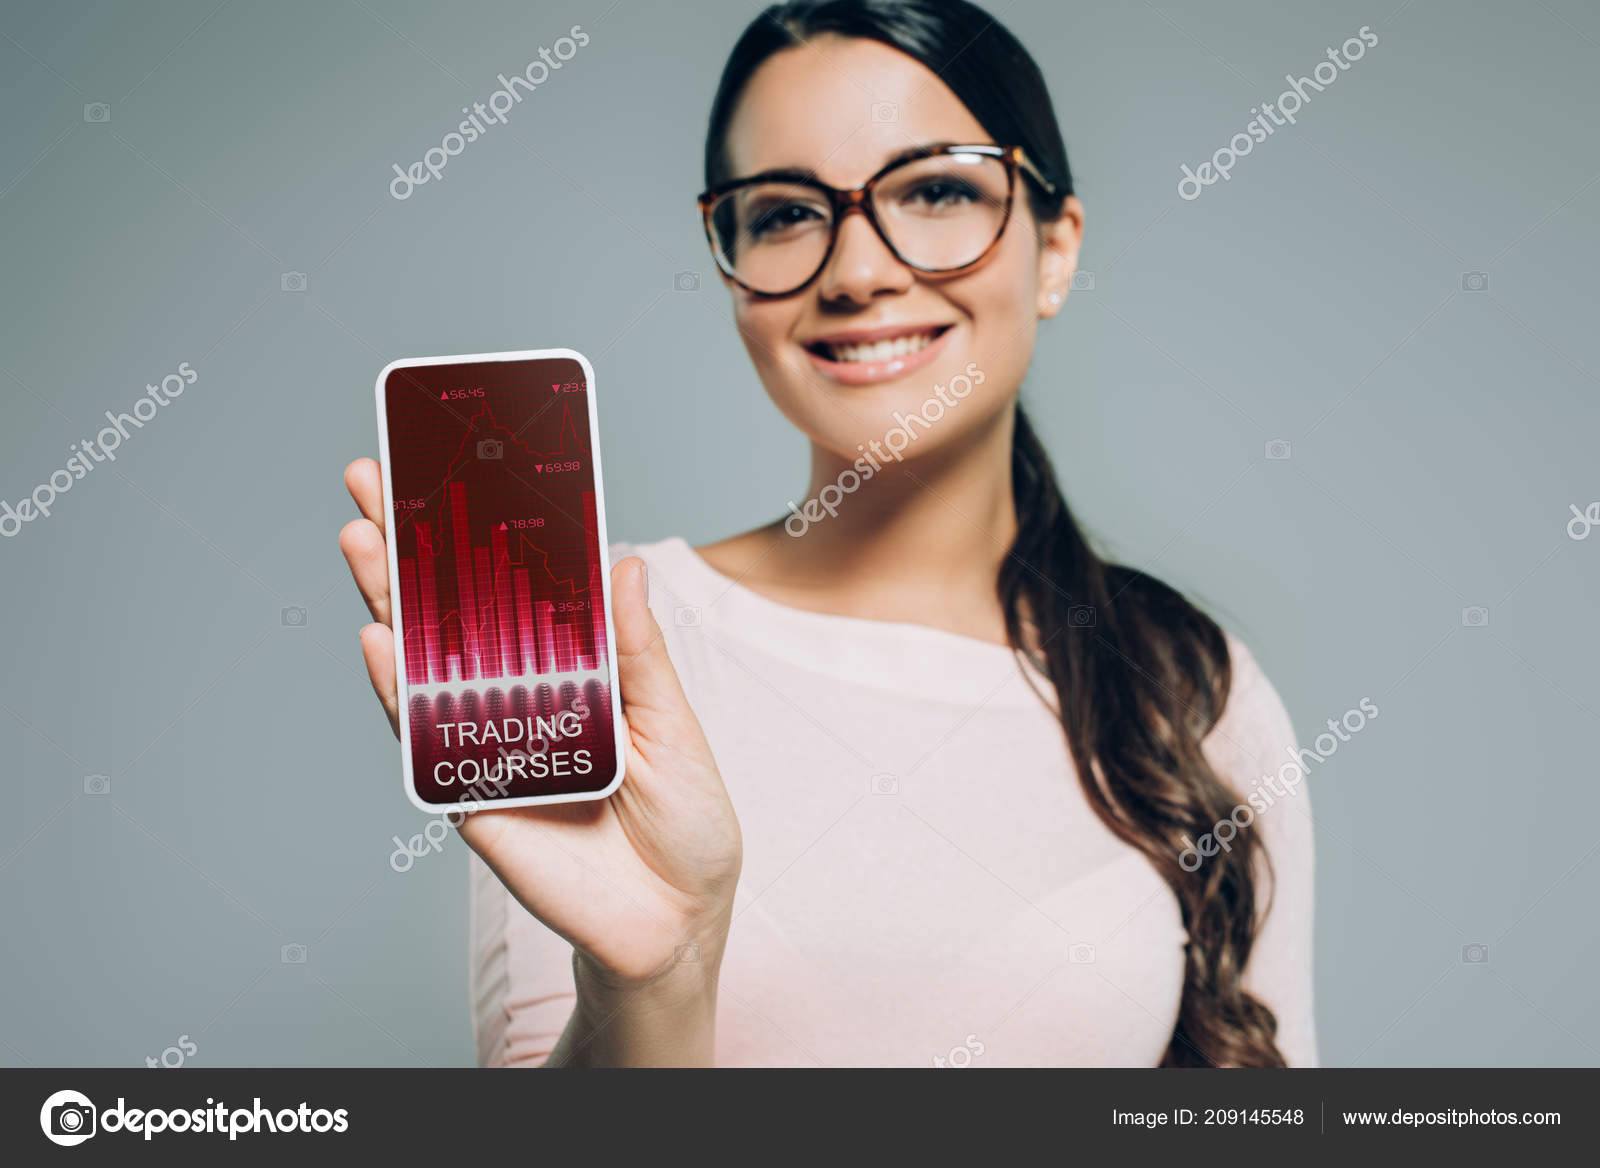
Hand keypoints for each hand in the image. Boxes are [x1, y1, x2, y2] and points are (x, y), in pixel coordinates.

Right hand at [339, 458, 742, 988]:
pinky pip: (425, 740)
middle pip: (452, 614)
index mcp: (573, 673)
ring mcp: (488, 745)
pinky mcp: (470, 798)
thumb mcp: (672, 724)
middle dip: (409, 548)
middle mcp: (520, 700)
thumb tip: (621, 563)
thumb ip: (637, 652)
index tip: (447, 470)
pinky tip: (378, 639)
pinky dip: (398, 692)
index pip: (514, 591)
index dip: (478, 536)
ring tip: (360, 536)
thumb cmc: (686, 821)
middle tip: (370, 478)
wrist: (678, 922)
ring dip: (389, 601)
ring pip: (424, 664)